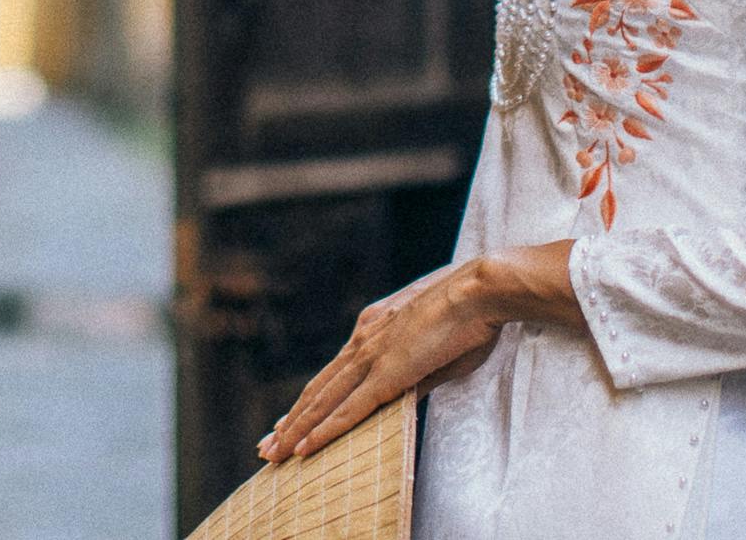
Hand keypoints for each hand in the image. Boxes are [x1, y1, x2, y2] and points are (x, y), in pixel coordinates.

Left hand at [259, 251, 541, 463]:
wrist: (478, 292)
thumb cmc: (468, 318)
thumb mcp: (433, 351)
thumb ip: (414, 374)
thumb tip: (408, 392)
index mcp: (372, 330)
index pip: (332, 375)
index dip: (309, 402)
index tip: (289, 422)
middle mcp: (362, 342)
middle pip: (317, 390)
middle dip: (291, 422)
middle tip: (267, 447)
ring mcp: (370, 357)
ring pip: (322, 402)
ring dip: (296, 430)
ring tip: (274, 454)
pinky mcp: (385, 374)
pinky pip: (347, 409)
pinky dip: (323, 430)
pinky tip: (305, 448)